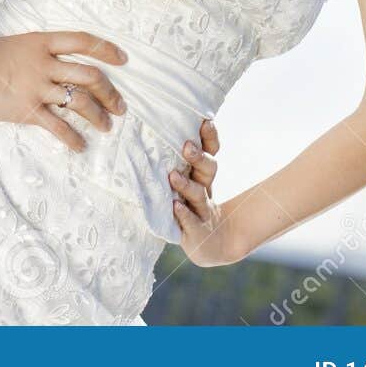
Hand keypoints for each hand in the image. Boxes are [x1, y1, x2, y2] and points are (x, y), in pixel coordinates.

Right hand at [0, 28, 128, 152]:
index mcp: (40, 42)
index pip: (83, 41)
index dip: (106, 49)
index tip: (122, 59)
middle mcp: (45, 64)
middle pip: (90, 76)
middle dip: (110, 93)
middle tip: (120, 106)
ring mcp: (39, 87)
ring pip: (81, 102)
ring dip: (98, 115)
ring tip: (107, 126)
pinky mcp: (29, 109)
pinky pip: (58, 126)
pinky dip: (72, 138)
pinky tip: (80, 146)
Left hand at [168, 118, 245, 266]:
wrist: (212, 245)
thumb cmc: (191, 207)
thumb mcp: (187, 183)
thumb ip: (176, 162)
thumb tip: (154, 130)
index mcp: (202, 175)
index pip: (210, 152)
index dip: (210, 138)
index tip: (205, 121)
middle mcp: (204, 189)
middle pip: (208, 170)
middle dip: (199, 157)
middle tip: (187, 145)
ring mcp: (202, 211)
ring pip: (198, 194)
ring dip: (186, 185)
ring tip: (173, 176)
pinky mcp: (196, 231)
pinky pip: (190, 221)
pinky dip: (183, 214)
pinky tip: (175, 206)